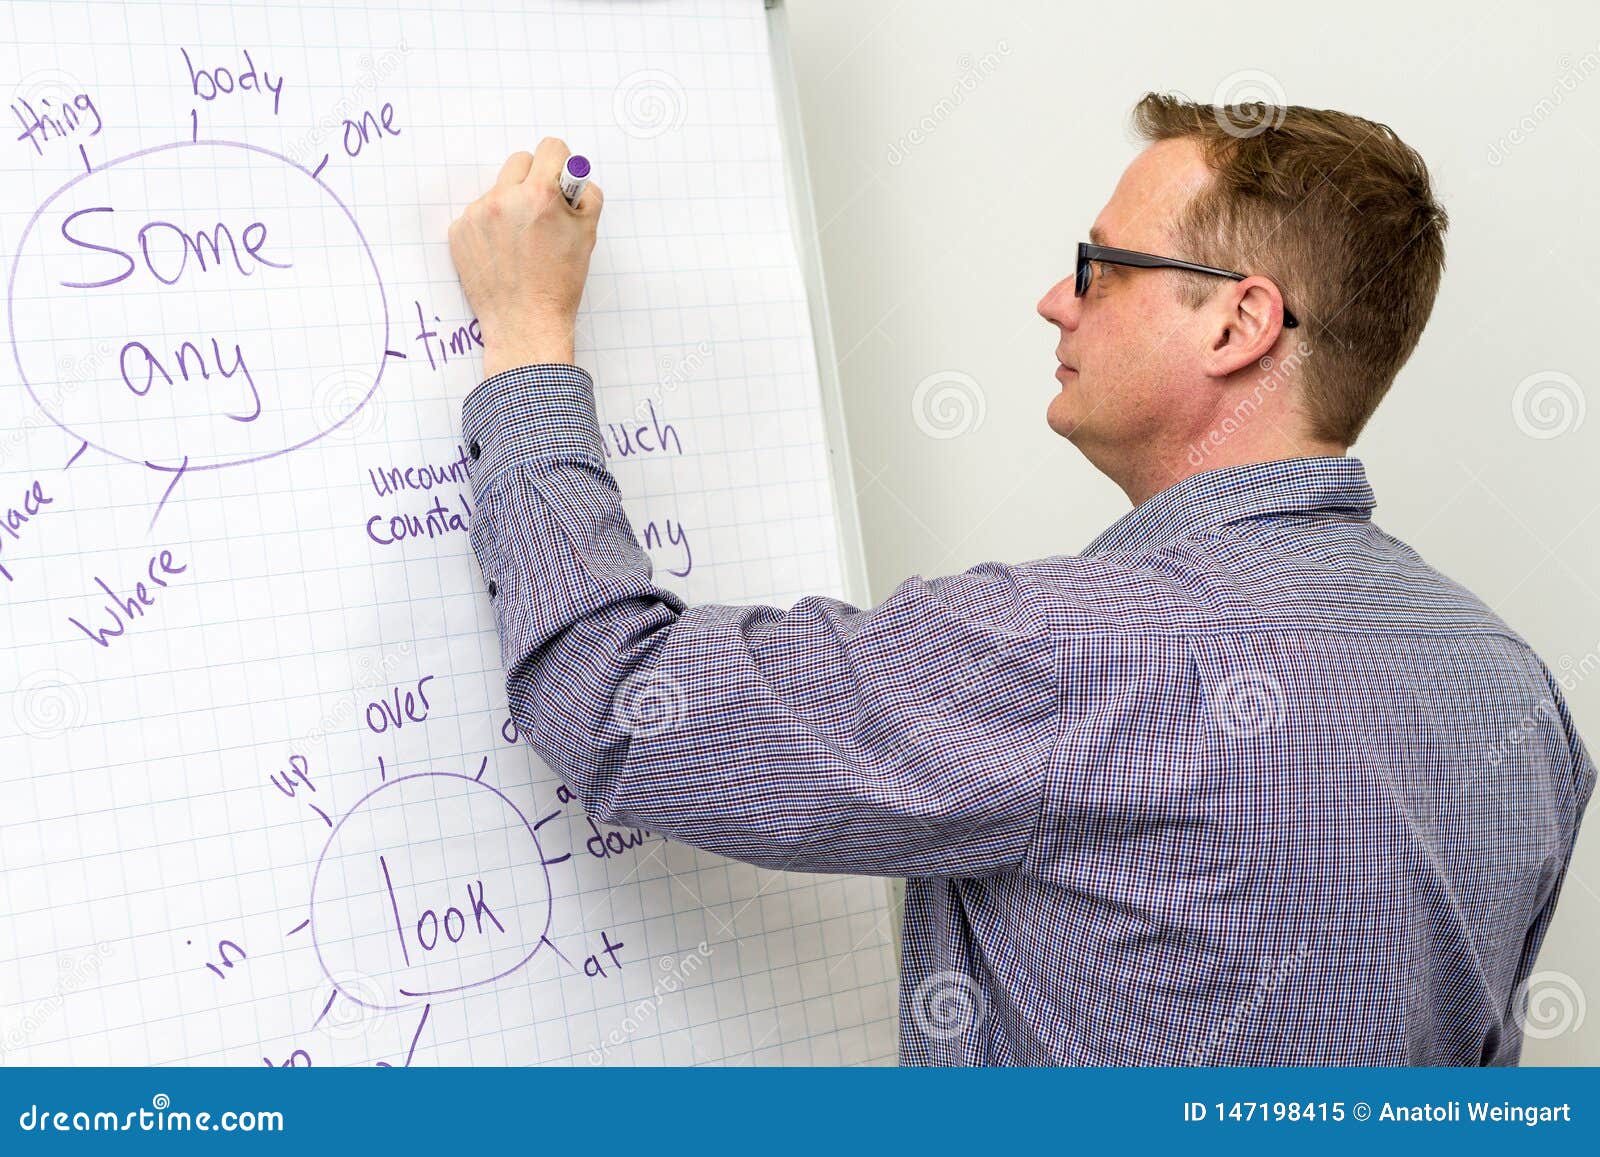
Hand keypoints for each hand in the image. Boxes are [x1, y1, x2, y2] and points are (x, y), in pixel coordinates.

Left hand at [447, 138, 603, 376]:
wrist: (525, 323)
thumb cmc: (559, 284)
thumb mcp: (588, 235)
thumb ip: (585, 195)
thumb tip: (574, 177)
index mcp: (539, 195)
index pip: (550, 148)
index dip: (561, 164)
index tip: (561, 180)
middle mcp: (504, 199)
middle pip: (520, 161)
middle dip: (534, 179)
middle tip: (541, 212)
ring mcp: (477, 215)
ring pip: (498, 189)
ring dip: (511, 205)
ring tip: (521, 242)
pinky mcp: (459, 232)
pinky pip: (478, 214)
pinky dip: (490, 227)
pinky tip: (502, 253)